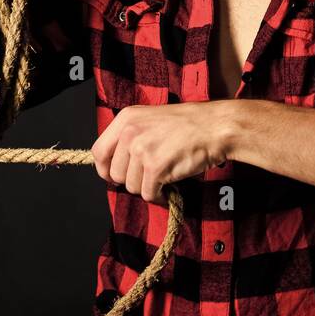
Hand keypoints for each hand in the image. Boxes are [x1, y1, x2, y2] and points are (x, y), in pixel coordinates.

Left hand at [90, 102, 231, 204]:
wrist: (216, 127)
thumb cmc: (189, 124)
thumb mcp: (151, 119)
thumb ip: (131, 136)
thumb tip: (116, 165)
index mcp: (126, 119)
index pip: (98, 152)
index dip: (105, 169)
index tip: (115, 176)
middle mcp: (130, 132)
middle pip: (115, 174)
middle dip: (132, 180)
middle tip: (151, 175)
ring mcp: (142, 150)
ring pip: (131, 186)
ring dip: (148, 187)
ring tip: (164, 176)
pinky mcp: (156, 168)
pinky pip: (148, 194)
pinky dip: (159, 196)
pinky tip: (170, 187)